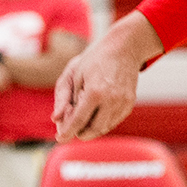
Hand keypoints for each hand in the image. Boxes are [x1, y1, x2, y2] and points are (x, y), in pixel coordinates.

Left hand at [52, 14, 162, 140]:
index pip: (78, 121)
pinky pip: (114, 121)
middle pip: (93, 129)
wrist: (124, 48)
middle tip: (70, 128)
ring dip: (91, 128)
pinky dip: (103, 122)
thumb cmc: (95, 59)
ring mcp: (123, 102)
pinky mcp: (130, 103)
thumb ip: (64, 98)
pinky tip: (96, 113)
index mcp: (94, 92)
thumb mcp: (74, 74)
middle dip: (80, 133)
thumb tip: (56, 119)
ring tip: (83, 118)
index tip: (59, 138)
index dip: (67, 132)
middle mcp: (111, 100)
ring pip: (105, 127)